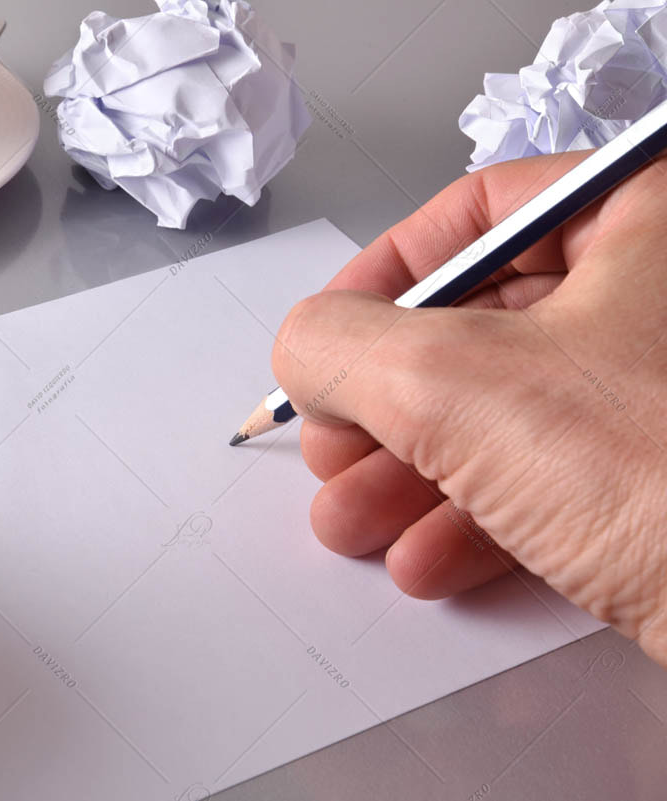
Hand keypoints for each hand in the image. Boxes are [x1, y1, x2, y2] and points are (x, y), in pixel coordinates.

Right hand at [272, 151, 666, 666]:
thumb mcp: (454, 384)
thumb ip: (342, 344)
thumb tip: (306, 347)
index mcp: (648, 219)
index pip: (480, 211)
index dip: (380, 275)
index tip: (326, 336)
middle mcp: (663, 297)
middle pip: (479, 327)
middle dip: (383, 405)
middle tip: (334, 448)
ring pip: (506, 414)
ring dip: (409, 475)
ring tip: (354, 523)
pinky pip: (553, 478)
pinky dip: (476, 517)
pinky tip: (428, 560)